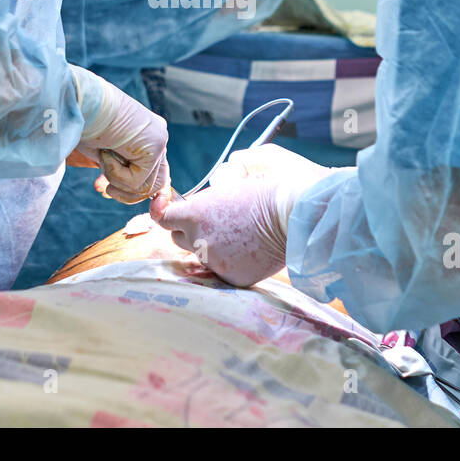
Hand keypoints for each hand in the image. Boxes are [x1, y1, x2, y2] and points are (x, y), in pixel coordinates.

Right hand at [71, 66, 168, 202]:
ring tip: (103, 159)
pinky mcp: (156, 145)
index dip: (130, 191)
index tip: (107, 191)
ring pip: (146, 187)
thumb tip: (114, 190)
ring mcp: (159, 140)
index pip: (151, 175)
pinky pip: (138, 181)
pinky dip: (116, 174)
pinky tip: (106, 152)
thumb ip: (116, 168)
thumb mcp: (103, 151)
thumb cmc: (84, 123)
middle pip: (154, 185)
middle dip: (127, 194)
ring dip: (118, 181)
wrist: (81, 102)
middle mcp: (157, 137)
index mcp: (147, 136)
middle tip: (105, 188)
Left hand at [151, 144, 333, 285]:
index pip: (162, 217)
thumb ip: (207, 196)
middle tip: (216, 221)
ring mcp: (215, 261)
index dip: (165, 212)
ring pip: (202, 254)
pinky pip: (222, 269)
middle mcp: (200, 239)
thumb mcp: (233, 183)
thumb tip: (197, 200)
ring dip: (213, 245)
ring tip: (241, 233)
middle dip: (192, 229)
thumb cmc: (268, 191)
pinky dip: (231, 261)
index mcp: (196, 213)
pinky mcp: (231, 277)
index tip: (169, 209)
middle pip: (179, 238)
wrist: (297, 216)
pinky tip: (251, 248)